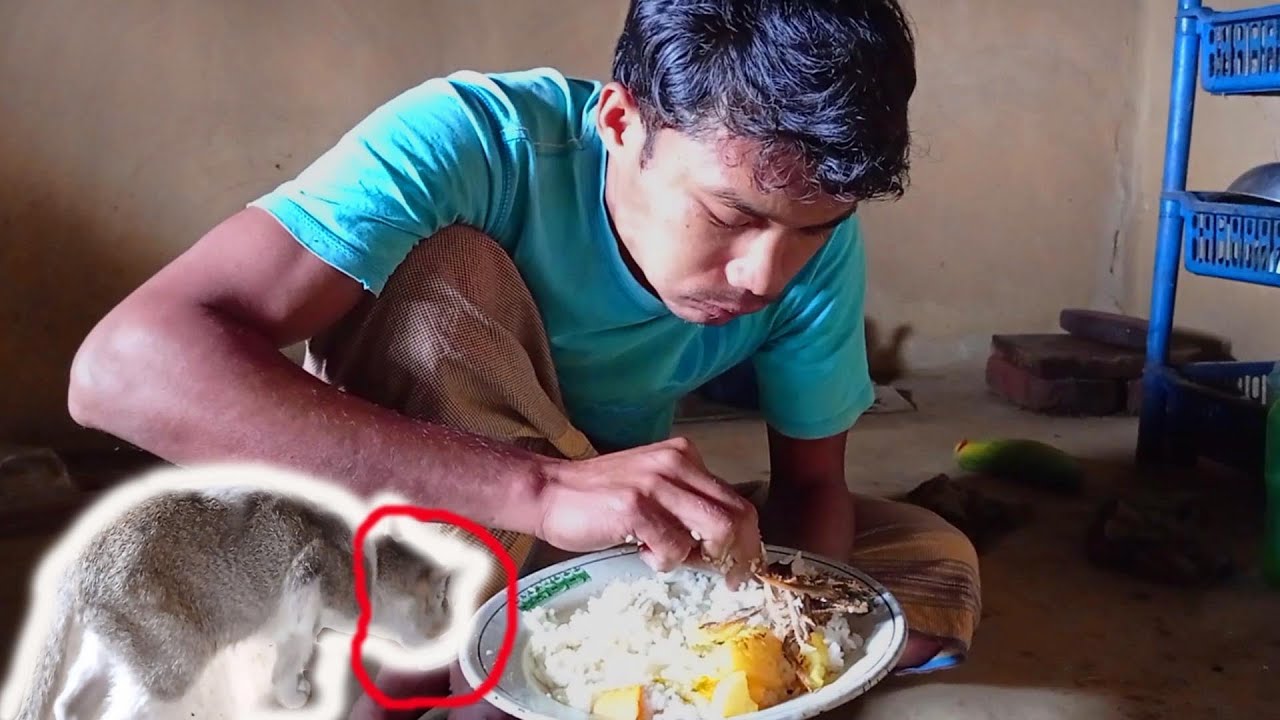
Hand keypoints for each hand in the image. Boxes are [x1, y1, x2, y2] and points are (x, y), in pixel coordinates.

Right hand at [535, 436, 762, 579]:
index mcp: (684, 457)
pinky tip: (638, 550)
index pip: (737, 501)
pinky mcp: (635, 507)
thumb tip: (722, 547)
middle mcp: (676, 463)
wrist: (548, 491)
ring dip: (698, 558)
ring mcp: (656, 484)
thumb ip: (685, 506)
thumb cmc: (598, 498)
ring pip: (716, 531)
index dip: (748, 540)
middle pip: (737, 516)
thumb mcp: (652, 488)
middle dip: (740, 555)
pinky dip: (662, 562)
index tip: (741, 566)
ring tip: (666, 556)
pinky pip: (674, 548)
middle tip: (726, 578)